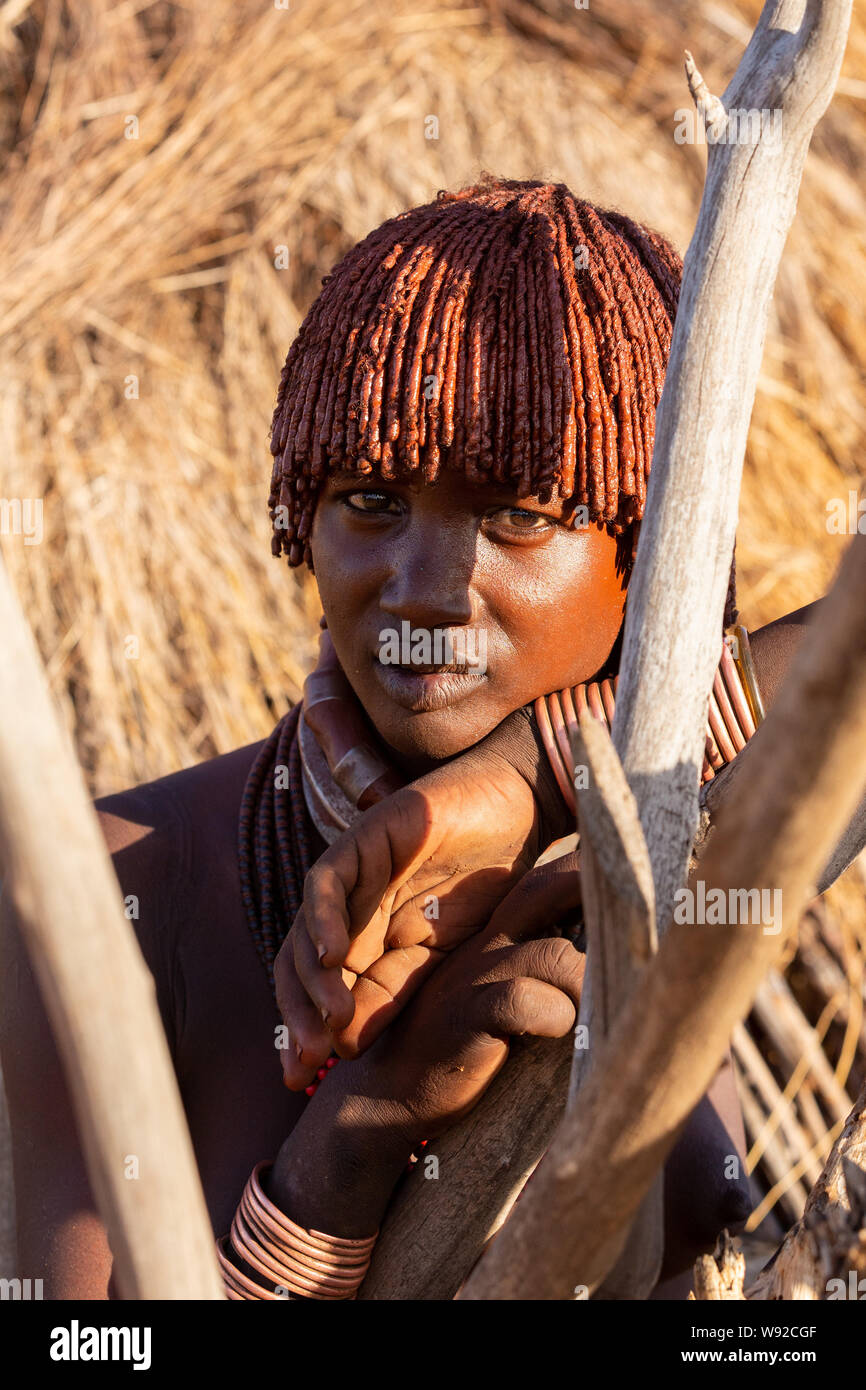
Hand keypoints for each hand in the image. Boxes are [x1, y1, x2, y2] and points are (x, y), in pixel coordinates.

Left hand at [275, 707, 575, 1070]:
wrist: (520, 806)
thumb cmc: (496, 879)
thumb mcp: (448, 952)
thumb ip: (400, 990)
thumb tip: (348, 1047)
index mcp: (372, 943)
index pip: (324, 994)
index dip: (308, 1034)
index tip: (299, 1079)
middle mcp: (353, 913)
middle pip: (300, 969)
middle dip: (297, 1016)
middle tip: (303, 1062)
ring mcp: (353, 875)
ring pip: (305, 932)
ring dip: (312, 980)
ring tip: (329, 1021)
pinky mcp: (362, 839)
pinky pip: (326, 882)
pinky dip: (323, 918)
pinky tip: (332, 956)